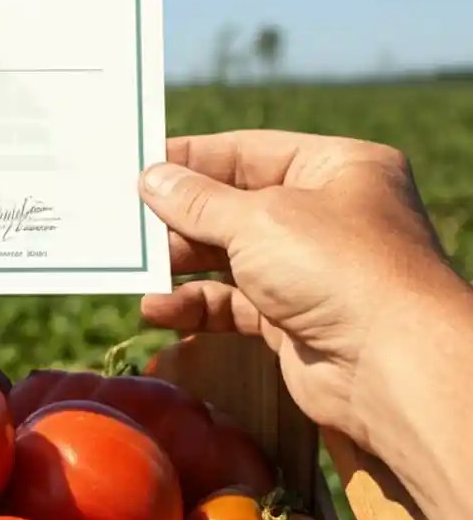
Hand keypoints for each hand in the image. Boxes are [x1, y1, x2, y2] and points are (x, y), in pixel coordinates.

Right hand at [137, 129, 466, 454]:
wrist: (393, 368)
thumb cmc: (339, 270)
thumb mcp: (257, 220)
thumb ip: (197, 201)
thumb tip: (150, 179)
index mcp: (336, 167)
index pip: (248, 151)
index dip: (190, 160)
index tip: (137, 166)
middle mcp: (328, 214)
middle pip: (234, 205)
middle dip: (179, 217)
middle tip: (126, 222)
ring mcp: (313, 269)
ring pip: (229, 256)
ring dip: (180, 263)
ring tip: (137, 267)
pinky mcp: (295, 318)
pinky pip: (233, 303)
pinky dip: (195, 305)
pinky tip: (159, 309)